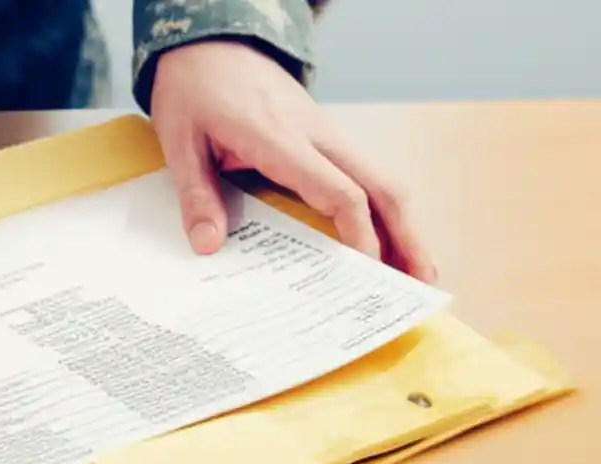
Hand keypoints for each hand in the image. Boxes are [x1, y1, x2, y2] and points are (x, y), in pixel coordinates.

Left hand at [149, 40, 435, 282]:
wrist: (210, 42)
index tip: (367, 271)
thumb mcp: (179, 142)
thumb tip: (208, 245)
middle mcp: (316, 135)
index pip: (339, 191)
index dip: (359, 233)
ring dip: (403, 225)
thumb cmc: (194, 90)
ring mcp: (326, 133)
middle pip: (381, 187)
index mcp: (280, 139)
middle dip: (406, 237)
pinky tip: (384, 240)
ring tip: (416, 272)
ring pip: (381, 180)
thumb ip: (195, 195)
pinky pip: (363, 175)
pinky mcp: (324, 136)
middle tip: (421, 284)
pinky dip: (382, 210)